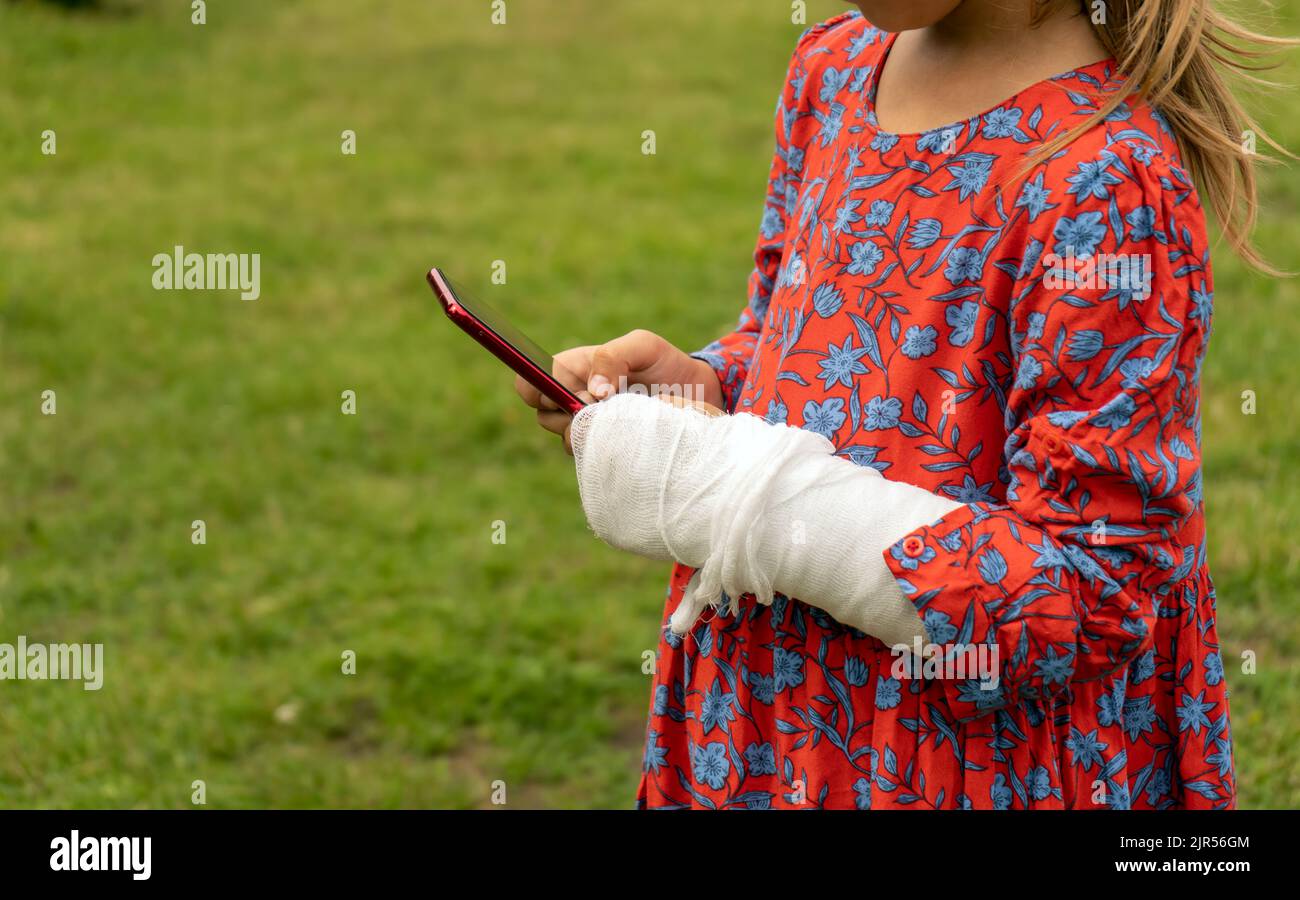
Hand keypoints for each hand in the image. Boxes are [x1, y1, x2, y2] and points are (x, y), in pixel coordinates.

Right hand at [513, 329, 724, 453]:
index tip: (564, 394)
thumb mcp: (643, 346)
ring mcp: (590, 430)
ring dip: (593, 432)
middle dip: (571, 412)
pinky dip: (608, 450)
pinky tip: (633, 438)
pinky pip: (592, 459)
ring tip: (627, 419)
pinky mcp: (607, 453)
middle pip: (544, 416)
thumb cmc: (667, 365)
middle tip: (606, 405)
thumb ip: (612, 357)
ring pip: (567, 440)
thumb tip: (593, 392)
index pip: (530, 382)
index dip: (538, 390)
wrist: (699, 397)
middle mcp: (574, 401)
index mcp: (573, 370)